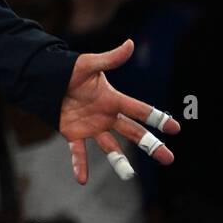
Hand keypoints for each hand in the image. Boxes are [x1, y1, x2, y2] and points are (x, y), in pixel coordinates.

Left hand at [59, 39, 179, 183]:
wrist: (46, 79)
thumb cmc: (70, 70)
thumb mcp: (88, 64)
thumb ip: (110, 59)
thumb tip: (130, 43)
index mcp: (113, 99)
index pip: (139, 109)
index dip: (157, 118)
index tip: (176, 127)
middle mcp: (106, 116)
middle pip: (133, 132)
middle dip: (151, 144)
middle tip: (169, 158)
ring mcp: (92, 127)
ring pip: (110, 146)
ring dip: (119, 161)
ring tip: (129, 175)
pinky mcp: (73, 133)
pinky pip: (78, 151)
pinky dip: (80, 164)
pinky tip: (81, 179)